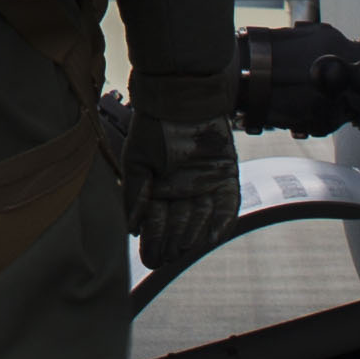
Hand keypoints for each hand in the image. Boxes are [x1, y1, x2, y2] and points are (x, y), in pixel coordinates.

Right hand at [130, 108, 241, 272]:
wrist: (180, 99)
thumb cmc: (154, 127)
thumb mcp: (137, 162)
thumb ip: (135, 195)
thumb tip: (132, 229)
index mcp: (160, 188)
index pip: (157, 222)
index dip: (154, 240)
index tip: (150, 259)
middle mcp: (184, 189)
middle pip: (179, 224)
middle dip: (171, 242)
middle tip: (166, 258)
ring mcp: (206, 184)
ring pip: (201, 218)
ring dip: (192, 235)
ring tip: (183, 250)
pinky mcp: (226, 176)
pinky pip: (228, 205)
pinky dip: (221, 221)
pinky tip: (212, 239)